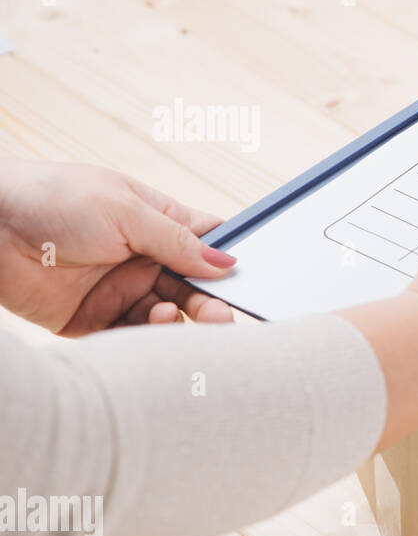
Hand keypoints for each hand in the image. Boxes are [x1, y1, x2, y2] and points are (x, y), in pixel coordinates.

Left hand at [0, 160, 235, 334]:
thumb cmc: (52, 198)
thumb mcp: (126, 210)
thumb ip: (178, 240)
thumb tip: (226, 263)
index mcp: (156, 223)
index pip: (207, 244)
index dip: (230, 261)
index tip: (248, 280)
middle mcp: (142, 259)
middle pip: (195, 288)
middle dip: (213, 301)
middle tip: (223, 313)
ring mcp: (119, 290)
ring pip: (171, 316)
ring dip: (184, 319)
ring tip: (176, 312)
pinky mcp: (94, 321)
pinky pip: (134, 336)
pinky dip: (152, 335)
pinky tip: (156, 318)